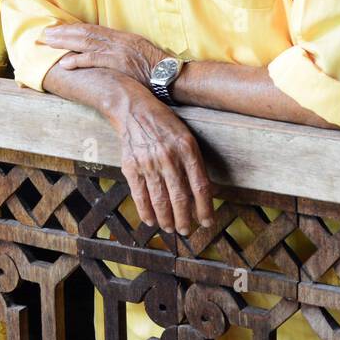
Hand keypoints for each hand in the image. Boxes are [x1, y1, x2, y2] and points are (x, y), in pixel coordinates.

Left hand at [42, 22, 165, 86]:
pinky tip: (64, 63)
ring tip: (48, 42)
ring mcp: (117, 51)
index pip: (92, 29)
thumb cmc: (154, 65)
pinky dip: (78, 60)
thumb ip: (121, 48)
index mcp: (121, 36)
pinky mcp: (118, 63)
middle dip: (63, 32)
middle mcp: (117, 40)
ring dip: (65, 42)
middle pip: (85, 32)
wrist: (168, 74)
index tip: (58, 28)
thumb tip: (105, 49)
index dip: (73, 28)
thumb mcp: (137, 49)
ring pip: (86, 42)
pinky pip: (94, 60)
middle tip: (45, 33)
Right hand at [110, 85, 214, 235]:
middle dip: (185, 220)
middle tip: (187, 231)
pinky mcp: (131, 167)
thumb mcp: (186, 136)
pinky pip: (140, 196)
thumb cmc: (164, 123)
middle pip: (180, 198)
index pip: (201, 186)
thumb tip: (203, 192)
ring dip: (167, 220)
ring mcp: (149, 163)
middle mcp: (169, 157)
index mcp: (187, 149)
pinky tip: (152, 220)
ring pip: (160, 201)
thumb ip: (194, 162)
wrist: (133, 108)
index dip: (205, 208)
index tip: (207, 223)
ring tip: (171, 229)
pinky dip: (146, 212)